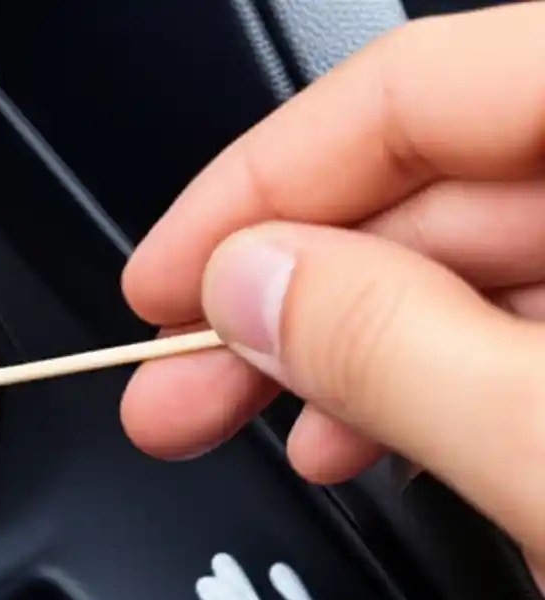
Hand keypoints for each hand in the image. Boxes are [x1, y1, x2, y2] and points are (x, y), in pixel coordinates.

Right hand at [119, 3, 544, 589]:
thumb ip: (393, 346)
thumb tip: (250, 280)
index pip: (413, 91)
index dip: (258, 183)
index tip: (160, 278)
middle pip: (430, 189)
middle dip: (281, 298)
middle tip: (170, 380)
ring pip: (468, 268)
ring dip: (335, 355)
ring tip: (247, 433)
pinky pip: (523, 329)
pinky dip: (423, 387)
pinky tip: (354, 440)